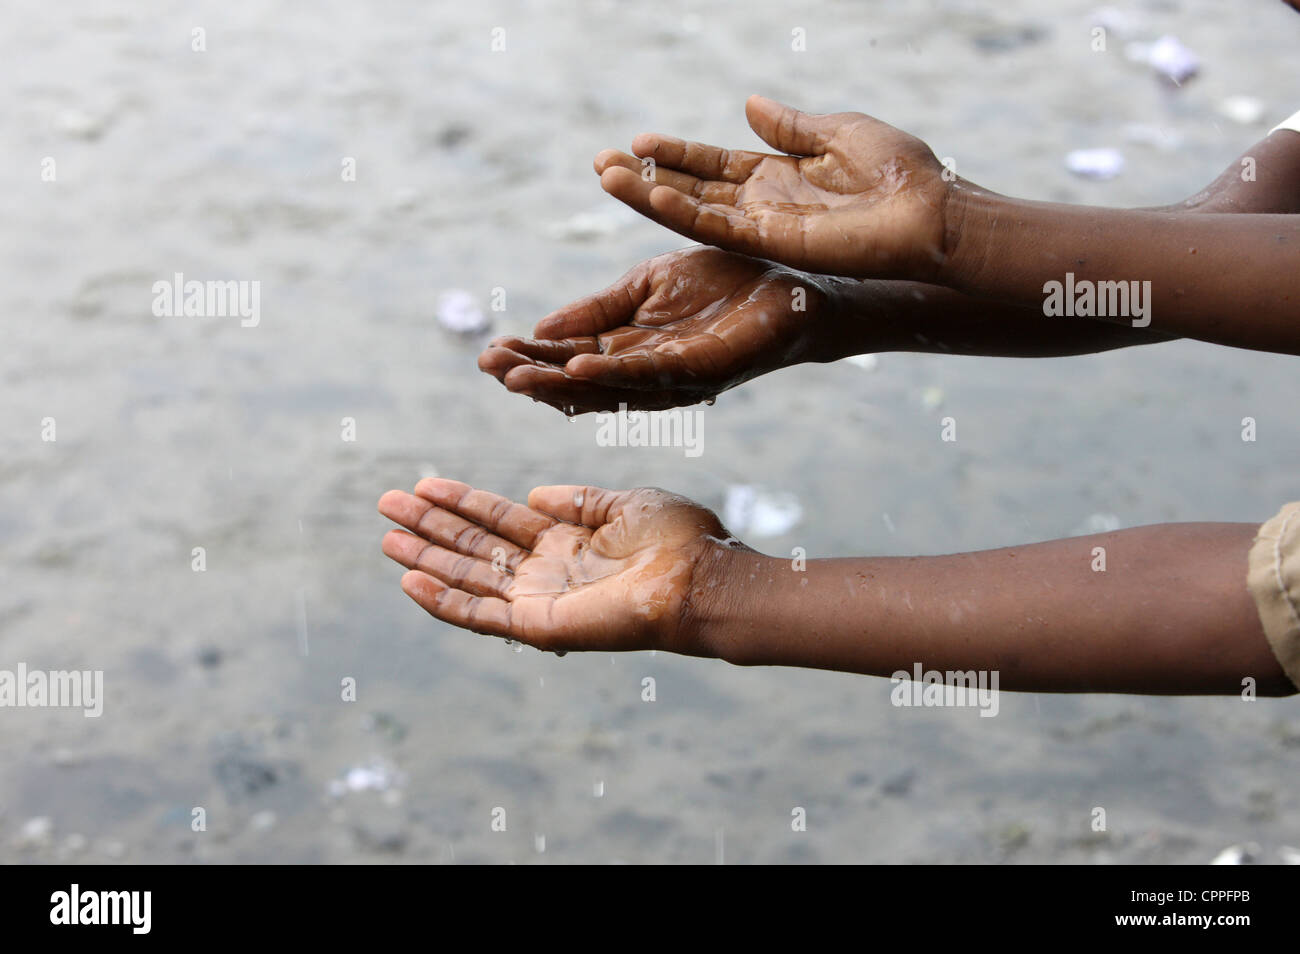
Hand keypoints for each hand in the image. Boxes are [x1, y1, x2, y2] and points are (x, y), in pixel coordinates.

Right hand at [378, 478, 737, 655]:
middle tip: (386, 504)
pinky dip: (442, 600)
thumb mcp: (624, 504)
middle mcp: (548, 572)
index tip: (423, 485)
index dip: (461, 502)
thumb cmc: (678, 541)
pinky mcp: (539, 626)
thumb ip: (579, 501)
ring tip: (386, 537)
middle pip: (475, 547)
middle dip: (430, 526)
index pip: (500, 520)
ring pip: (469, 579)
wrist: (699, 578)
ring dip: (426, 559)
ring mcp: (540, 600)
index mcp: (567, 541)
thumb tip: (535, 494)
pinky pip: (481, 615)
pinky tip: (409, 580)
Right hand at [478, 245, 837, 412]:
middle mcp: (650, 375)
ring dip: (560, 382)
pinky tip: (577, 367)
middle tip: (489, 367)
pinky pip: (652, 374)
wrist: (794, 280)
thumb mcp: (647, 286)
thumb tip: (542, 330)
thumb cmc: (725, 284)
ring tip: (517, 377)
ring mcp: (676, 377)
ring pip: (609, 386)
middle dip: (534, 377)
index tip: (488, 353)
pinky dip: (611, 373)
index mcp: (634, 352)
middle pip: (582, 383)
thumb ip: (599, 308)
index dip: (531, 359)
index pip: (572, 359)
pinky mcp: (706, 369)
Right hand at [596, 95, 955, 280]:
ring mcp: (763, 225)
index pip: (712, 164)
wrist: (932, 211)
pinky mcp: (772, 242)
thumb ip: (789, 125)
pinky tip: (649, 196)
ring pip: (691, 211)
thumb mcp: (837, 132)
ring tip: (607, 175)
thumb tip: (748, 103)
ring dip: (647, 195)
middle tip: (601, 163)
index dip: (676, 153)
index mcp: (777, 175)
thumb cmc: (898, 171)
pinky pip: (716, 227)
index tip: (638, 140)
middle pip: (690, 189)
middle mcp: (763, 203)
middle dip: (646, 176)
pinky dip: (680, 213)